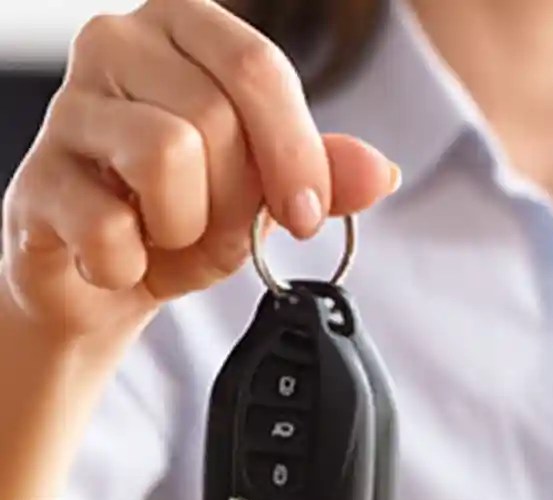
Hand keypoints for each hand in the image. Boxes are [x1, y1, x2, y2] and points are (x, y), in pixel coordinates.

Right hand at [1, 0, 398, 341]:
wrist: (102, 278)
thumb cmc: (186, 212)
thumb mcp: (268, 191)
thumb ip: (325, 175)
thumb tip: (378, 171)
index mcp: (184, 27)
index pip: (257, 65)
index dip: (293, 149)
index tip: (306, 214)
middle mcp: (116, 44)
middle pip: (216, 117)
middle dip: (235, 198)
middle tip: (216, 224)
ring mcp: (65, 107)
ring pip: (166, 154)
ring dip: (186, 226)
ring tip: (164, 231)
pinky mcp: (32, 178)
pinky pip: (110, 225)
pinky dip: (131, 263)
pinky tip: (118, 254)